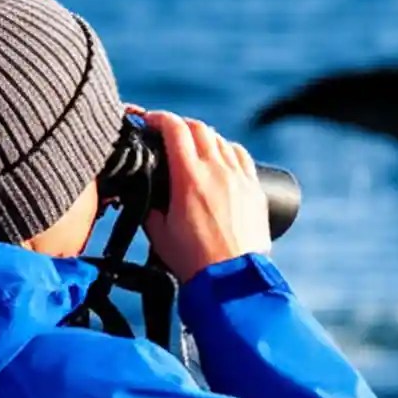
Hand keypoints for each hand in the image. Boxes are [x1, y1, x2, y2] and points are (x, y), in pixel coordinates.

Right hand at [132, 107, 271, 282]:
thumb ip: (147, 205)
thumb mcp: (158, 231)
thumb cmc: (195, 259)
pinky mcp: (255, 190)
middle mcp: (218, 171)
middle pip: (199, 128)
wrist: (231, 279)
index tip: (148, 120)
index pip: (175, 129)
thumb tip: (142, 191)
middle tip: (167, 134)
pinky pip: (242, 157)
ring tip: (192, 147)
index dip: (158, 118)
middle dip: (179, 125)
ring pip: (221, 140)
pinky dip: (228, 150)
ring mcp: (240, 179)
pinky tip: (221, 158)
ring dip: (204, 137)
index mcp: (190, 177)